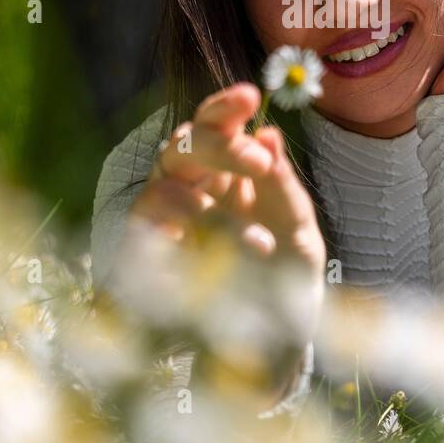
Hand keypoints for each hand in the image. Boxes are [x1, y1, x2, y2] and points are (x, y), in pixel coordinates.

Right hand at [124, 83, 326, 356]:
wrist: (266, 345)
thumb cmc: (285, 276)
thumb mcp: (297, 229)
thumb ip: (283, 184)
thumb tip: (268, 134)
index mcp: (227, 170)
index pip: (216, 125)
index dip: (225, 107)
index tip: (249, 96)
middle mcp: (190, 186)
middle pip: (184, 144)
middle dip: (218, 147)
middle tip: (256, 164)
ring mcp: (164, 221)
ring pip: (163, 185)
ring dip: (207, 204)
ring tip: (257, 240)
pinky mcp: (147, 257)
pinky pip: (150, 233)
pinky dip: (183, 239)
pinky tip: (216, 259)